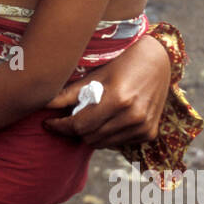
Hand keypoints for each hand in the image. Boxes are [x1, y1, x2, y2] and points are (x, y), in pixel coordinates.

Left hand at [43, 35, 169, 147]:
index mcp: (118, 100)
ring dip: (90, 134)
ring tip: (87, 117)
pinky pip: (118, 143)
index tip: (48, 123)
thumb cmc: (124, 62)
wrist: (160, 60)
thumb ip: (69, 93)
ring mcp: (143, 127)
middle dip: (74, 130)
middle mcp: (133, 116)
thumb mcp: (96, 75)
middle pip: (89, 137)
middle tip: (67, 118)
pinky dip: (107, 135)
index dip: (60, 126)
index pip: (79, 125)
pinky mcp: (150, 132)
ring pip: (102, 143)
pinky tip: (106, 120)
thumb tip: (43, 104)